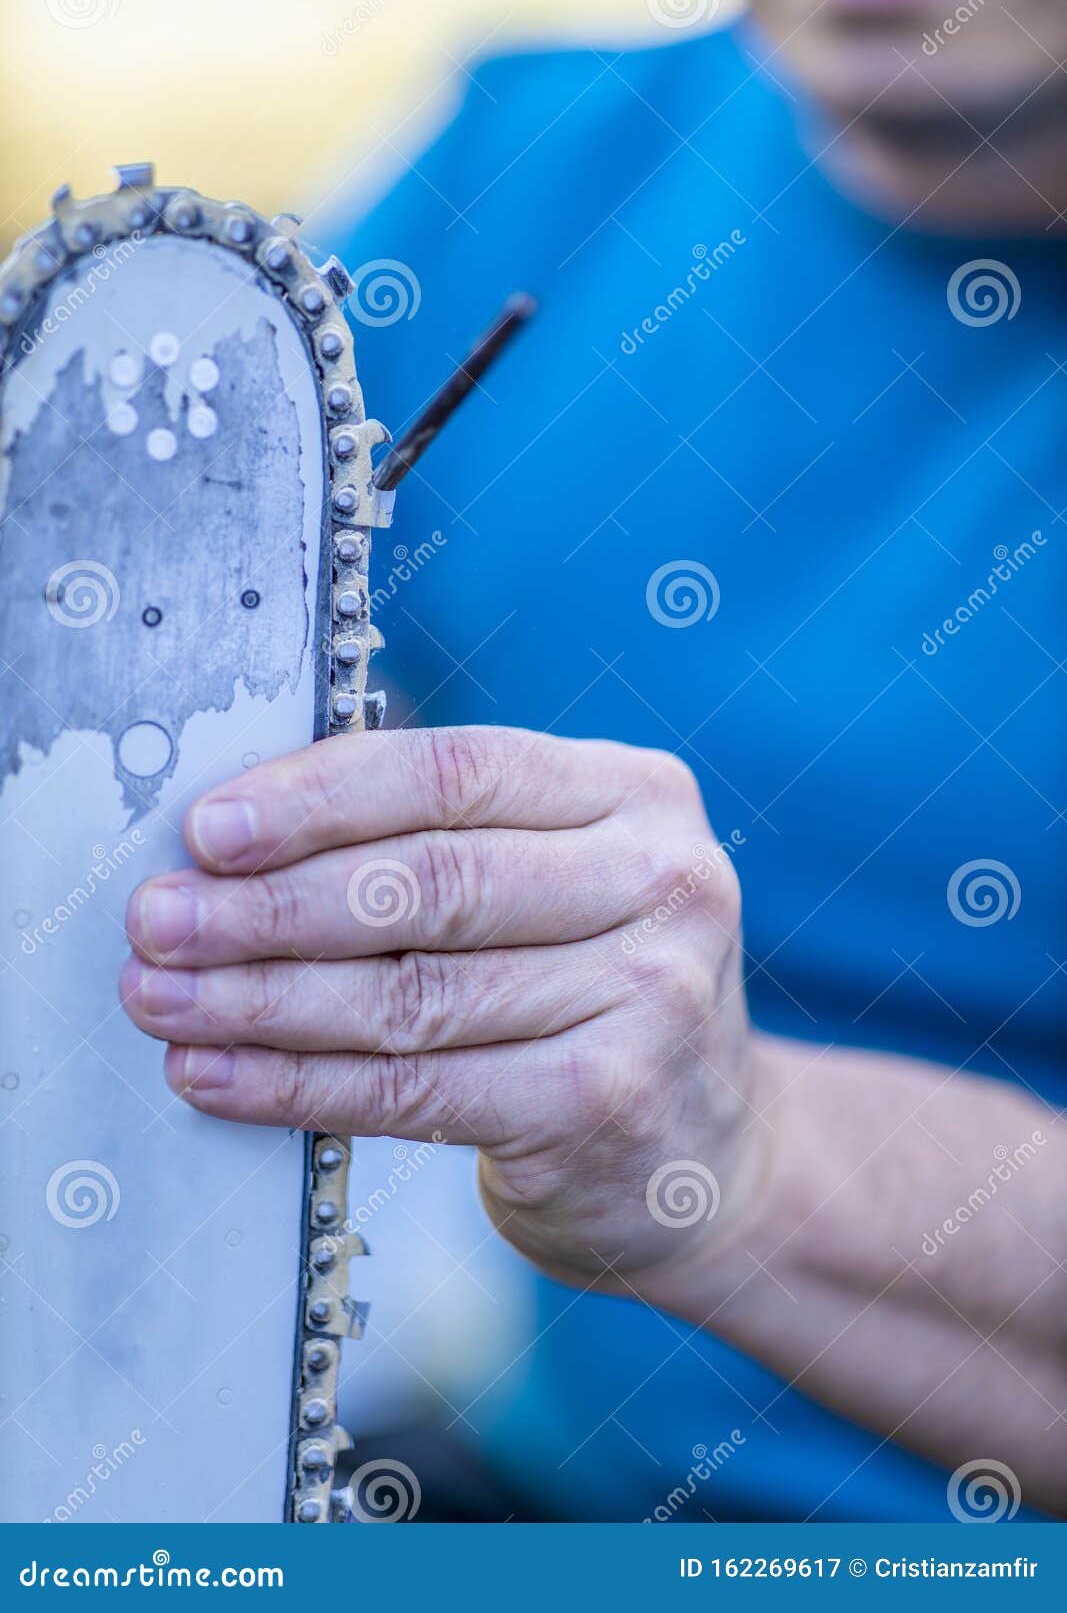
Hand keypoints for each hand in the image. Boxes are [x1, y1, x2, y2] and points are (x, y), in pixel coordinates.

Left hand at [121, 727, 761, 1290]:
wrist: (711, 1156)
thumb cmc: (596, 996)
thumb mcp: (562, 885)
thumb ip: (443, 844)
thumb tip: (238, 845)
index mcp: (636, 794)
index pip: (454, 772)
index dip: (319, 797)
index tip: (208, 829)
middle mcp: (661, 882)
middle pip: (430, 881)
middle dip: (270, 905)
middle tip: (158, 921)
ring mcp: (647, 996)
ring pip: (411, 993)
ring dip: (261, 999)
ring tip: (163, 999)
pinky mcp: (604, 1103)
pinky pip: (416, 1088)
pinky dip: (298, 1085)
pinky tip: (217, 1077)